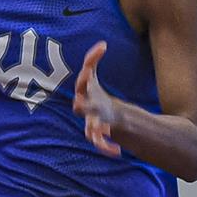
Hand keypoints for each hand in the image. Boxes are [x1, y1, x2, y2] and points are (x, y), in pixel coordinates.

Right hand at [71, 42, 121, 156]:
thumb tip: (102, 44)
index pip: (83, 83)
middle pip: (81, 107)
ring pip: (89, 129)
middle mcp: (85, 107)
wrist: (97, 114)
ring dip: (93, 132)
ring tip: (101, 133)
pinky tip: (116, 152)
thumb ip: (93, 59)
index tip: (87, 70)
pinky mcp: (97, 134)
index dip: (84, 77)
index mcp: (86, 92)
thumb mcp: (92, 78)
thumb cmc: (93, 94)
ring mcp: (90, 121)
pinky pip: (99, 143)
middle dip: (82, 106)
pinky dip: (106, 148)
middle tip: (80, 104)